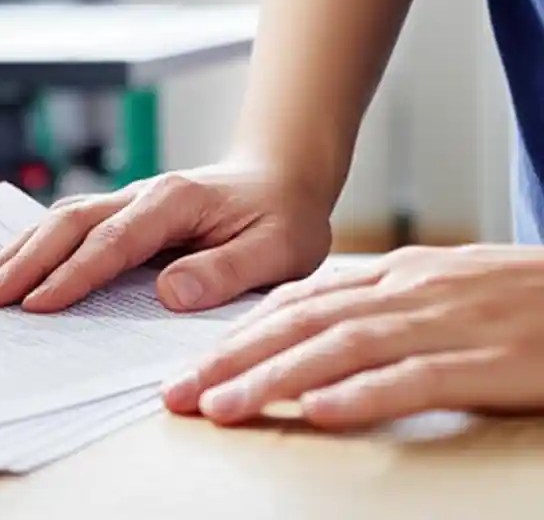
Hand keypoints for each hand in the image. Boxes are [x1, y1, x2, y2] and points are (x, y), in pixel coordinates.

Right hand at [0, 160, 333, 312]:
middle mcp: (141, 193)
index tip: (39, 304)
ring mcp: (126, 200)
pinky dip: (33, 244)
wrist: (280, 179)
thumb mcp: (278, 250)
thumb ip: (226, 271)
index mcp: (175, 201)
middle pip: (71, 223)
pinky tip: (9, 265)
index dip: (75, 273)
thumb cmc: (282, 218)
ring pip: (60, 219)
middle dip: (26, 260)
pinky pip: (69, 225)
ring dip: (20, 250)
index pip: (114, 240)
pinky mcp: (120, 213)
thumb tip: (167, 295)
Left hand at [162, 245, 543, 427]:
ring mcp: (447, 322)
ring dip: (273, 378)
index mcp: (396, 275)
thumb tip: (314, 332)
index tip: (191, 366)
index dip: (238, 335)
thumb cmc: (524, 300)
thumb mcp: (443, 290)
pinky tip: (317, 412)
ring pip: (341, 347)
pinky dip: (361, 394)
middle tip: (177, 394)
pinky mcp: (487, 359)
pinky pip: (414, 377)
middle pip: (300, 323)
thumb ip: (380, 306)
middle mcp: (409, 291)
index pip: (297, 303)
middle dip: (231, 359)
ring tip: (223, 408)